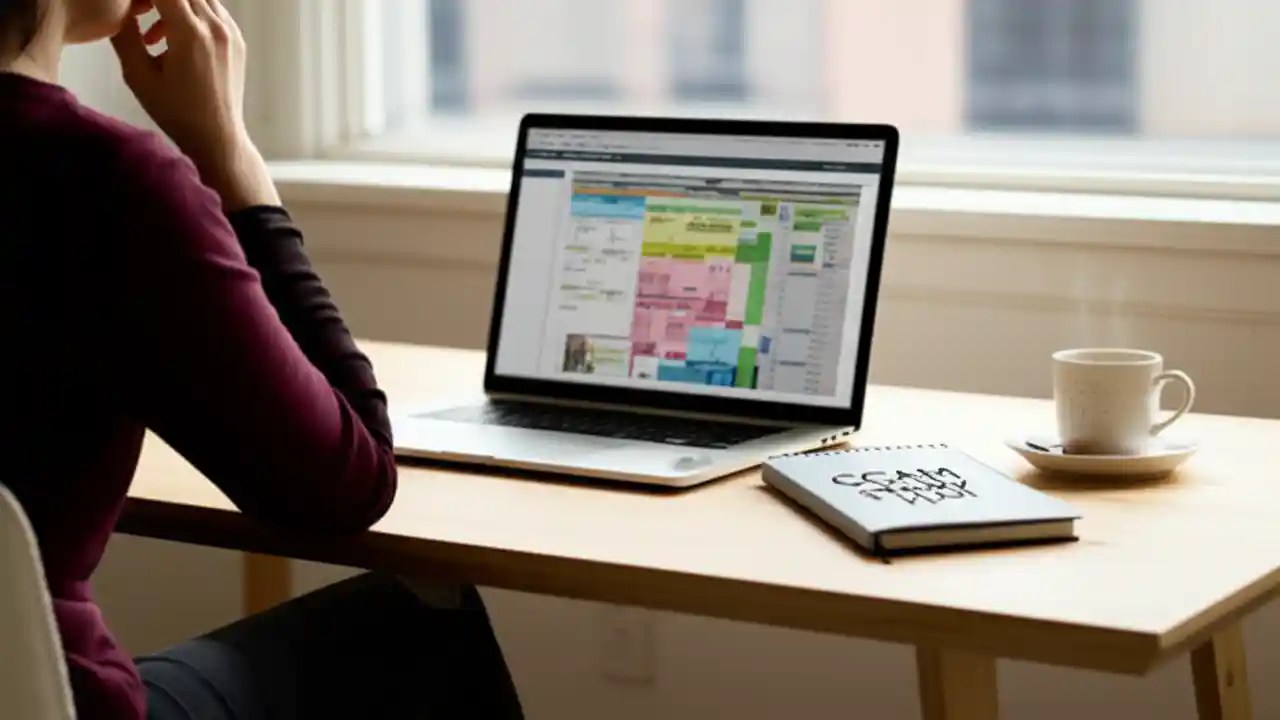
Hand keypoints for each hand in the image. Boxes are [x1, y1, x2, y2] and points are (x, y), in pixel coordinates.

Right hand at [111, 0, 279, 210]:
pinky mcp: (237, 41)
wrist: (217, 136)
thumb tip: (118, 9)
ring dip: (174, 3)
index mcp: (191, 34)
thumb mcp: (138, 76)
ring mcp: (231, 32)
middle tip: (137, 12)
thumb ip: (125, 35)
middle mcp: (216, 27)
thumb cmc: (176, 112)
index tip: (131, 6)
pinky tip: (174, 40)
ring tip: (154, 34)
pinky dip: (192, 14)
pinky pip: (213, 11)